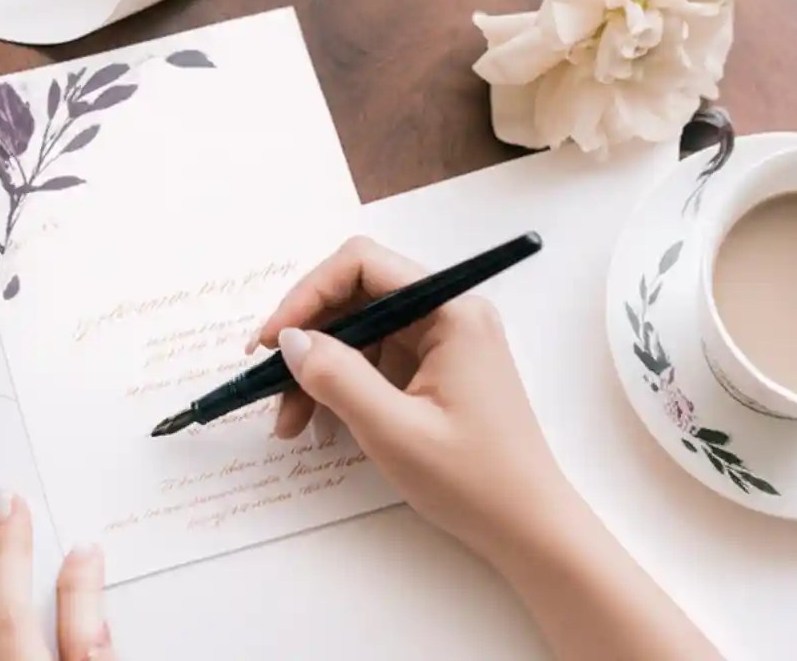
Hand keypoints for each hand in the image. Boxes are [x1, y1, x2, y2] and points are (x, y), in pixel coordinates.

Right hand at [252, 236, 567, 559]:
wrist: (528, 530)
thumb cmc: (474, 481)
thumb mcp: (393, 431)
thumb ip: (337, 377)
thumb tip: (290, 340)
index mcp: (452, 312)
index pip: (363, 266)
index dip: (308, 295)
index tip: (272, 340)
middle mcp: (450, 314)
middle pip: (358, 299)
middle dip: (308, 339)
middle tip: (267, 384)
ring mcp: (444, 343)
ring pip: (360, 334)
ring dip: (319, 370)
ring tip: (288, 422)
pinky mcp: (437, 371)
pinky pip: (375, 361)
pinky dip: (341, 386)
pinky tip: (318, 421)